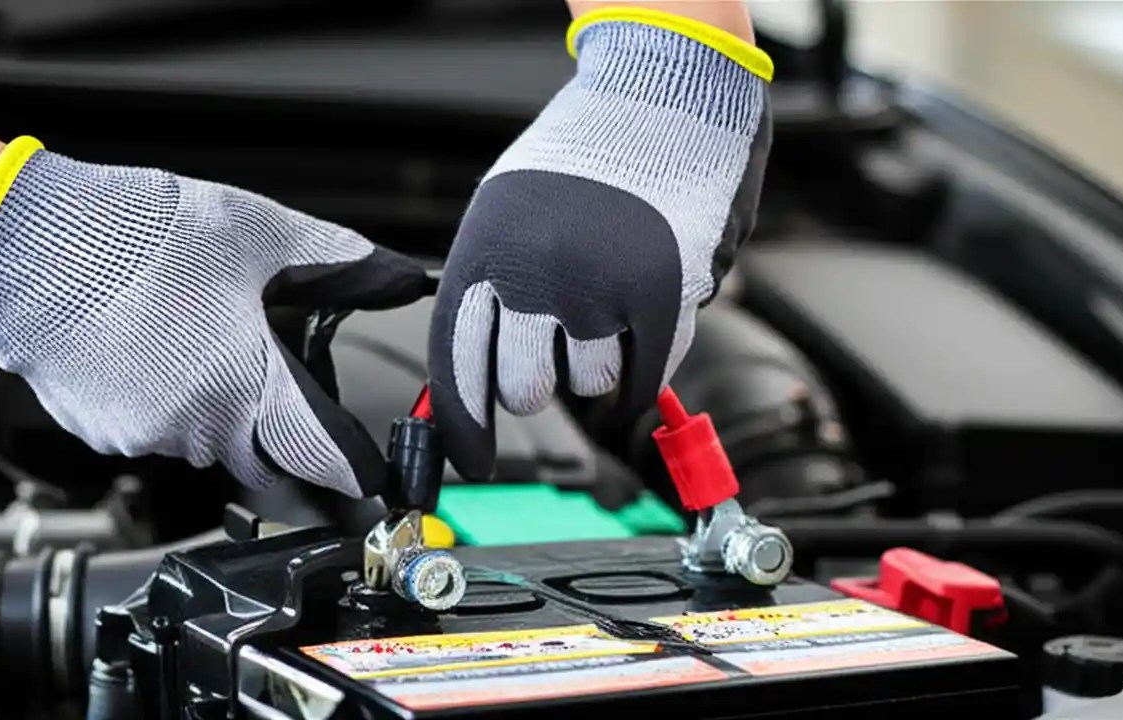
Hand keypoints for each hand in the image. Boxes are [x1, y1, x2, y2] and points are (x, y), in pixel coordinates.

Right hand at [0, 139, 428, 494]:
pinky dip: (170, 402)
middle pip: (267, 456)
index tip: (370, 471)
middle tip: (276, 375)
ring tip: (204, 339)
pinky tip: (157, 347)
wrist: (29, 241)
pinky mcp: (102, 432)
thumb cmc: (142, 235)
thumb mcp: (264, 233)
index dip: (357, 467)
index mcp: (253, 389)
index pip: (327, 460)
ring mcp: (147, 437)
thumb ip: (344, 264)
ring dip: (222, 410)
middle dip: (284, 429)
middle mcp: (203, 429)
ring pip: (210, 443)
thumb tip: (404, 276)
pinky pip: (158, 433)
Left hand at [428, 9, 773, 478]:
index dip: (463, 425)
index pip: (456, 364)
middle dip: (540, 383)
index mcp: (484, 252)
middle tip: (558, 352)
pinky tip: (644, 337)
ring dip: (600, 359)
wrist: (666, 96)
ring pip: (588, 384)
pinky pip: (644, 376)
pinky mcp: (658, 297)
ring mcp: (596, 290)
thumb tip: (476, 369)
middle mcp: (532, 277)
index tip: (473, 459)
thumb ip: (491, 280)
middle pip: (522, 389)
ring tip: (613, 299)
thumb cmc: (588, 152)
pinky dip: (644, 374)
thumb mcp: (509, 205)